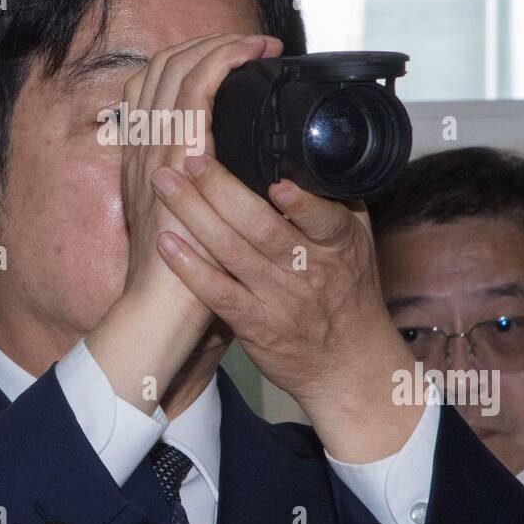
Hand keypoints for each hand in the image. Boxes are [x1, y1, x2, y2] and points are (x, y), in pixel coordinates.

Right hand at [118, 32, 281, 310]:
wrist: (162, 306)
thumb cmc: (184, 274)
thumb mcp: (190, 222)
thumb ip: (205, 194)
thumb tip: (238, 180)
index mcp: (144, 158)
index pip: (152, 85)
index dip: (188, 60)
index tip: (229, 59)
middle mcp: (144, 145)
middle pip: (163, 66)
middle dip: (208, 43)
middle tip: (251, 45)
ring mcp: (155, 149)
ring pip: (177, 68)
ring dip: (221, 45)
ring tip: (257, 44)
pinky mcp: (175, 157)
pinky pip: (195, 91)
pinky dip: (222, 62)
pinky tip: (250, 56)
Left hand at [151, 156, 422, 461]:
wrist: (349, 367)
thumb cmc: (350, 297)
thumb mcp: (358, 246)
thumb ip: (334, 204)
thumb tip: (310, 156)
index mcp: (338, 245)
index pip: (325, 220)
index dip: (302, 202)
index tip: (276, 181)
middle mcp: (309, 270)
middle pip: (262, 228)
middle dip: (221, 189)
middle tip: (190, 159)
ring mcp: (279, 299)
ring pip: (232, 253)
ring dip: (194, 215)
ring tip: (165, 184)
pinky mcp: (254, 324)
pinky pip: (217, 292)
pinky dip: (190, 267)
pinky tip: (166, 243)